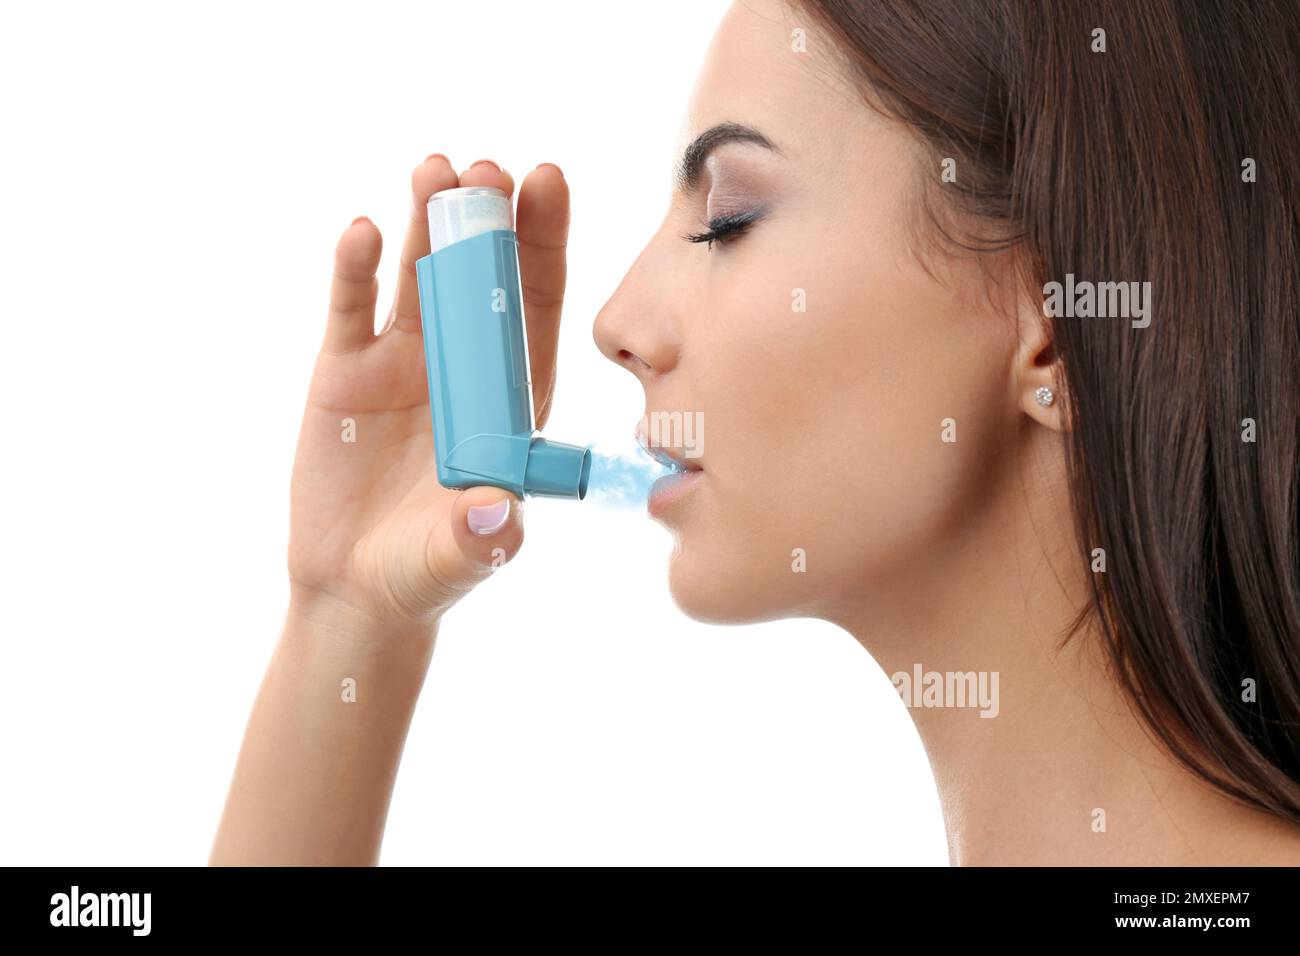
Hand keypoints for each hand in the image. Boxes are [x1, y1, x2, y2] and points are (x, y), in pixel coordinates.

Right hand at [287, 155, 569, 630]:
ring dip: (427, 223)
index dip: (544, 245)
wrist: (355, 585)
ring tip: (434, 169)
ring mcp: (402, 362)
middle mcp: (462, 366)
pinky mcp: (344, 370)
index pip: (535, 307)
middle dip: (489, 221)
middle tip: (489, 168)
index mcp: (508, 396)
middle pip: (481, 278)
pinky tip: (361, 230)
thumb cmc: (427, 568)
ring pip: (418, 276)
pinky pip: (352, 309)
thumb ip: (480, 536)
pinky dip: (354, 269)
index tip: (548, 181)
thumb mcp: (462, 555)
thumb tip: (494, 515)